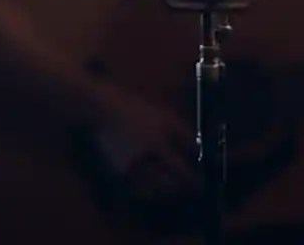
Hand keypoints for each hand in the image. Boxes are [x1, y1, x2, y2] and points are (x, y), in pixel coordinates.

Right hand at [90, 83, 197, 199]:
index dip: (194, 181)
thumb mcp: (164, 117)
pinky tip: (154, 185)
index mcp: (158, 148)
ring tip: (173, 187)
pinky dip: (149, 192)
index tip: (200, 182)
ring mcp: (130, 172)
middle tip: (189, 187)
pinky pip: (138, 191)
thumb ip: (184, 135)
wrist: (103, 112)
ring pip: (153, 192)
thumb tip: (198, 152)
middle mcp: (144, 164)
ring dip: (166, 193)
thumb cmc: (137, 111)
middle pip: (168, 187)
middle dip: (181, 189)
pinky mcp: (119, 175)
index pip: (181, 173)